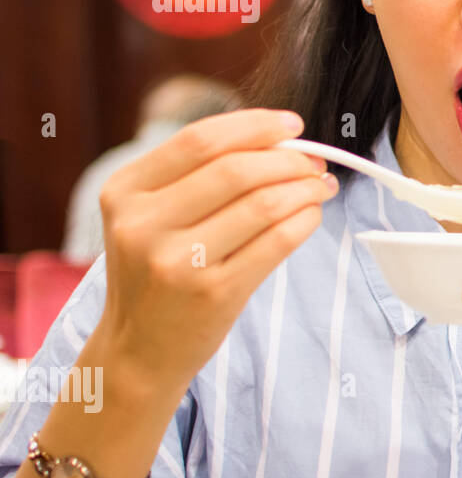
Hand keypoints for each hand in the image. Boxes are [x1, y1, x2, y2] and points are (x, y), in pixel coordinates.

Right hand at [96, 109, 336, 391]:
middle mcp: (142, 224)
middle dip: (289, 159)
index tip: (291, 126)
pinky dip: (305, 220)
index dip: (254, 125)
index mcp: (125, 192)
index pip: (200, 140)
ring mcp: (177, 261)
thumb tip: (278, 138)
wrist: (140, 351)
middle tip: (315, 163)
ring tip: (320, 187)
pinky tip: (313, 216)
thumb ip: (196, 176)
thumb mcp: (150, 217)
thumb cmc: (158, 273)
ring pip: (263, 203)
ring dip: (305, 188)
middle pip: (236, 169)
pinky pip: (277, 241)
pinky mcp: (213, 293)